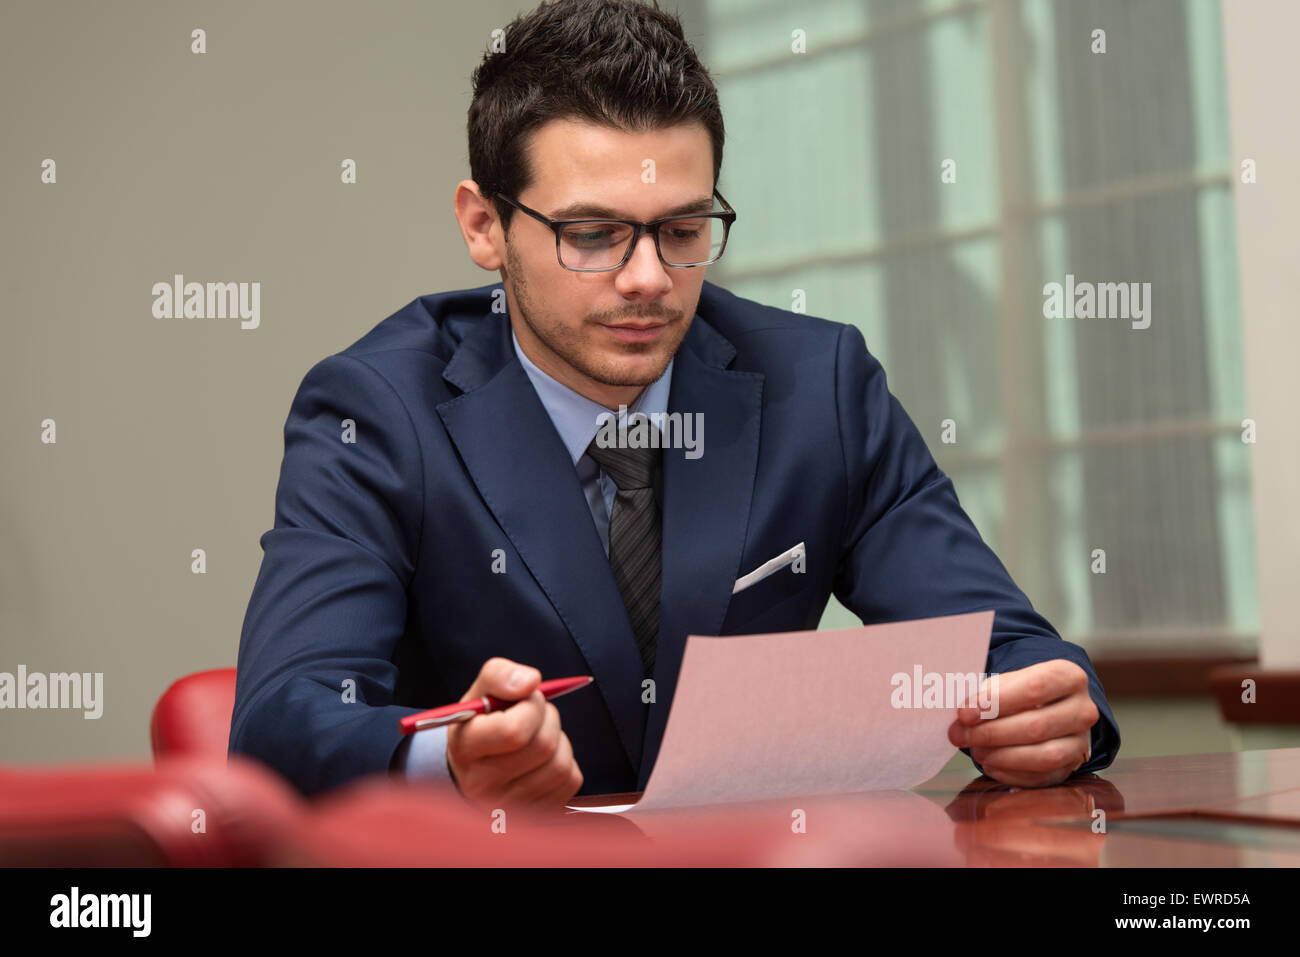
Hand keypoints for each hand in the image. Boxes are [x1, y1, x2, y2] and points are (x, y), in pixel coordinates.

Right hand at [445, 657, 583, 808]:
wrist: (473, 768)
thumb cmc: (480, 724)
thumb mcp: (479, 693)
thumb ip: (500, 675)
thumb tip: (531, 682)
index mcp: (465, 750)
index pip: (513, 731)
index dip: (531, 706)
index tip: (525, 698)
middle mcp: (482, 786)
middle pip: (543, 746)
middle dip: (548, 718)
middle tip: (535, 712)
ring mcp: (508, 807)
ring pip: (560, 764)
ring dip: (558, 739)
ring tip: (538, 734)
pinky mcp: (534, 815)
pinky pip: (571, 780)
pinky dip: (565, 759)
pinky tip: (543, 757)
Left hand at [947, 659, 1098, 787]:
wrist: (1044, 709)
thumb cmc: (1018, 692)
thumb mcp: (1007, 682)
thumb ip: (988, 693)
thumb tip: (963, 711)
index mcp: (1068, 677)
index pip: (1034, 687)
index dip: (996, 701)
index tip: (964, 712)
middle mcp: (1083, 709)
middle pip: (1037, 725)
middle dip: (991, 733)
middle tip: (959, 734)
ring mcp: (1081, 741)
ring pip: (1044, 755)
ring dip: (1002, 755)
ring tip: (975, 750)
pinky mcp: (1072, 767)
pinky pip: (1042, 777)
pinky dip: (1011, 772)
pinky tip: (990, 764)